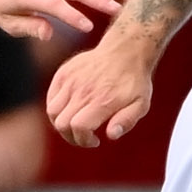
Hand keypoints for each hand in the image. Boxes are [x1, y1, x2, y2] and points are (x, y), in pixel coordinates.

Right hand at [46, 33, 156, 149]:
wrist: (125, 50)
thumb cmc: (134, 81)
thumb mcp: (140, 104)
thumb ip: (126, 121)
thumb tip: (110, 135)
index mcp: (102, 101)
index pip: (79, 127)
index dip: (83, 141)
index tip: (94, 141)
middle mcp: (83, 91)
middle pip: (62, 123)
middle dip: (72, 137)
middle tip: (84, 136)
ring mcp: (71, 81)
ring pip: (53, 112)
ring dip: (61, 124)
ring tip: (74, 125)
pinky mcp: (64, 73)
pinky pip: (51, 97)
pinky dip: (55, 109)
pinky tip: (69, 110)